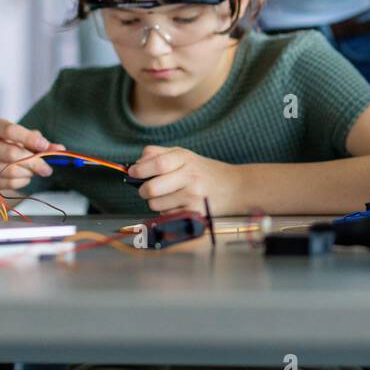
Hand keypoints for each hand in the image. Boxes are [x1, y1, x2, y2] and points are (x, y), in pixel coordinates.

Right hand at [0, 119, 65, 191]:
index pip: (10, 131)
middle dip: (34, 162)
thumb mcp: (21, 138)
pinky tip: (24, 177)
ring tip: (34, 171)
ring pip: (10, 171)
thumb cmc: (6, 145)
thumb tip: (59, 149)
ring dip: (28, 173)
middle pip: (12, 154)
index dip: (29, 139)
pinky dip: (22, 181)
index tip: (44, 146)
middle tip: (47, 168)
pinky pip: (9, 183)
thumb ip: (39, 142)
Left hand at [127, 145, 243, 213]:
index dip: (139, 170)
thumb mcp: (186, 155)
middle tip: (146, 189)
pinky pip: (167, 215)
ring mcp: (193, 196)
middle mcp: (190, 176)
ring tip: (168, 196)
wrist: (236, 187)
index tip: (133, 173)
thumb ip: (159, 154)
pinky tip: (179, 204)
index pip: (156, 163)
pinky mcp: (195, 212)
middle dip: (143, 191)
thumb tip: (135, 164)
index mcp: (185, 158)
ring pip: (156, 204)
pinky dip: (168, 211)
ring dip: (156, 202)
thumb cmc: (206, 171)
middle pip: (151, 188)